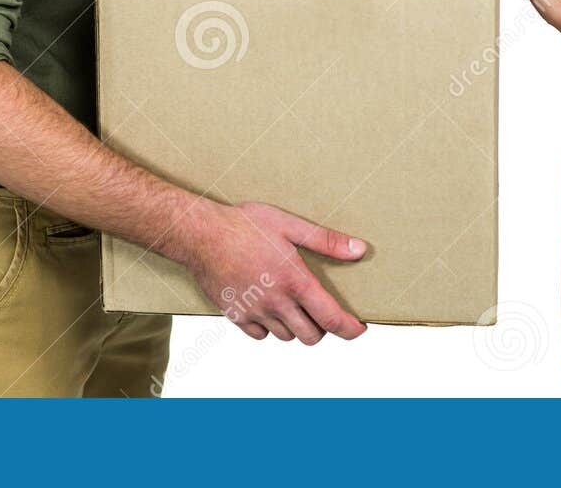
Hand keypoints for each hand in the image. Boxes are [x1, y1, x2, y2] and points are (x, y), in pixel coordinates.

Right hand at [183, 200, 368, 343]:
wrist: (201, 234)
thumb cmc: (245, 224)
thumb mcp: (290, 225)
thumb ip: (326, 241)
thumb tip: (359, 250)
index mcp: (294, 281)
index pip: (331, 318)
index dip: (350, 329)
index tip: (358, 328)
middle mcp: (276, 302)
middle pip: (310, 336)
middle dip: (322, 328)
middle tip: (321, 312)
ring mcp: (255, 312)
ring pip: (286, 336)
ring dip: (295, 326)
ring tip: (294, 305)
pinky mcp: (236, 316)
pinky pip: (260, 335)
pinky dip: (269, 327)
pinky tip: (269, 308)